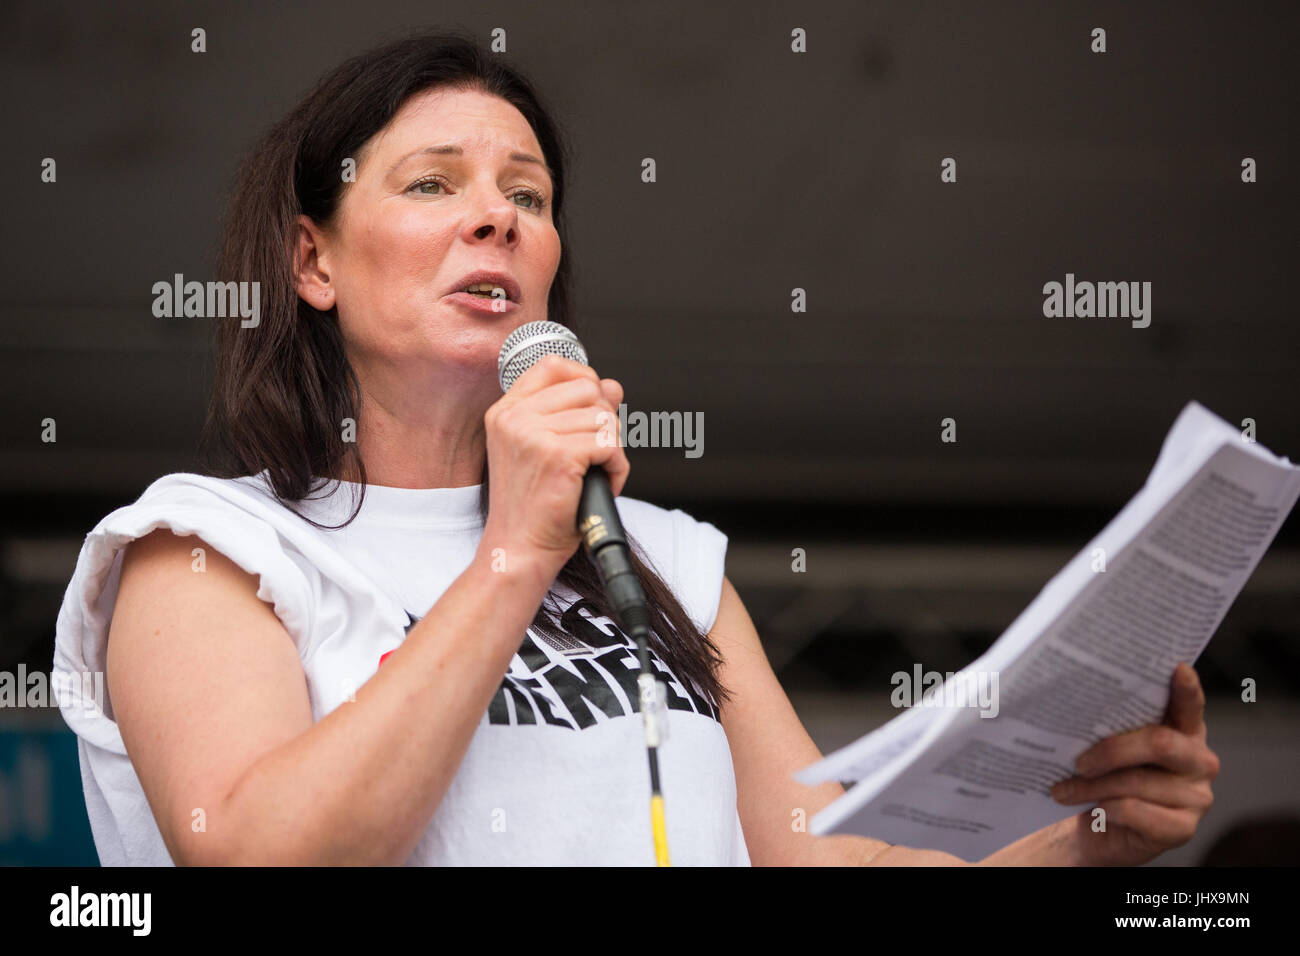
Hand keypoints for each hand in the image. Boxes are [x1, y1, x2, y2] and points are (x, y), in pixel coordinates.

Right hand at [480, 353, 627, 577]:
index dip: (584, 380)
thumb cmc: (535, 507)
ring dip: (613, 449)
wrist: (520, 550)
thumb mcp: (548, 451)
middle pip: (587, 387)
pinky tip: (604, 484)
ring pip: (604, 417)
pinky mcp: (558, 455)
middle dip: (605, 420)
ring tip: (596, 474)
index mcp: (505, 412)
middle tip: (596, 454)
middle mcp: (514, 417)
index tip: (592, 409)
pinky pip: (610, 444)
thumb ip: (576, 413)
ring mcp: (533, 434)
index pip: (553, 365)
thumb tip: (613, 386)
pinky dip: (618, 468)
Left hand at [1049, 662, 1218, 864]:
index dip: (1187, 689)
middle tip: (1078, 761)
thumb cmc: (1104, 779)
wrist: (1098, 829)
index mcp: (1183, 731)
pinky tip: (1093, 810)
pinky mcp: (1182, 828)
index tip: (1178, 669)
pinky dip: (1107, 810)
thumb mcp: (1107, 747)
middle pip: (1160, 743)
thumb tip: (1074, 703)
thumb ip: (1110, 725)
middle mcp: (1199, 760)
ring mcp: (1196, 796)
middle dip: (1111, 750)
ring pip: (1139, 782)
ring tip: (1063, 789)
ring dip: (1093, 786)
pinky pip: (1138, 812)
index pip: (1190, 705)